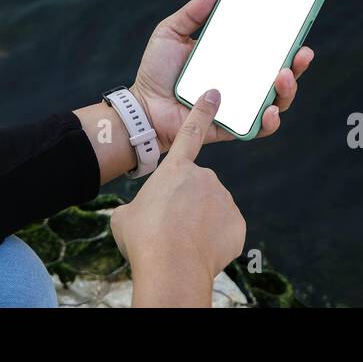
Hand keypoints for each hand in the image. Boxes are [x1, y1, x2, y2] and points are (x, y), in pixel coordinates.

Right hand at [111, 89, 244, 305]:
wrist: (171, 268)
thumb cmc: (144, 239)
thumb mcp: (125, 217)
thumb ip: (137, 206)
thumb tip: (137, 212)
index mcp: (175, 170)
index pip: (191, 133)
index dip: (201, 112)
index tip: (214, 94)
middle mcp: (204, 177)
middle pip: (197, 188)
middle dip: (187, 204)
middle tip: (170, 226)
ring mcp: (223, 200)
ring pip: (212, 210)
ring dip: (200, 223)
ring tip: (181, 242)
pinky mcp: (237, 225)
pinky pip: (225, 230)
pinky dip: (214, 240)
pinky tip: (198, 251)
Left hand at [130, 0, 313, 150]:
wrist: (143, 106)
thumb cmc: (156, 71)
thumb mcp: (171, 33)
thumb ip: (192, 13)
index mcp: (231, 59)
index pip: (266, 49)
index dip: (286, 40)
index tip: (298, 27)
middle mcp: (241, 83)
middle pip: (280, 75)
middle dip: (298, 65)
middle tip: (301, 52)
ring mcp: (239, 106)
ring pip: (277, 101)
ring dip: (288, 90)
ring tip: (283, 76)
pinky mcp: (233, 128)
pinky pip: (258, 129)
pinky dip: (269, 122)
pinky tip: (270, 110)